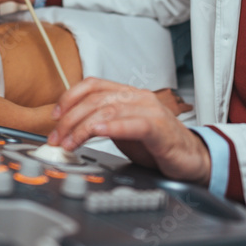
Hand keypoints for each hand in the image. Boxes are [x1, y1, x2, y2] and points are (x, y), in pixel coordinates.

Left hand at [48, 77, 210, 184]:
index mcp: (127, 94)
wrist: (191, 160)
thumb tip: (69, 130)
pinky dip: (112, 126)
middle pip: (95, 99)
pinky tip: (97, 132)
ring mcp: (150, 111)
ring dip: (82, 128)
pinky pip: (133, 123)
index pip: (93, 85)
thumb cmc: (157, 145)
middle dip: (70, 119)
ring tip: (69, 142)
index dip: (69, 97)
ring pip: (108, 111)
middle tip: (57, 138)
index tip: (54, 116)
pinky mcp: (159, 129)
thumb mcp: (122, 131)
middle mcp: (138, 97)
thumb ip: (100, 124)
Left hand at [153, 88, 192, 115]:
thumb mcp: (168, 119)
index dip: (189, 107)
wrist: (145, 104)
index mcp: (177, 108)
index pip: (187, 107)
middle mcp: (174, 100)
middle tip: (177, 106)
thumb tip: (173, 119)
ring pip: (175, 95)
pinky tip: (165, 97)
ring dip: (173, 98)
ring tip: (170, 101)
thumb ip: (173, 116)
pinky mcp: (164, 90)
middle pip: (180, 100)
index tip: (190, 107)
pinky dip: (168, 94)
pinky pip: (169, 91)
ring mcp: (169, 94)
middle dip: (179, 103)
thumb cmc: (154, 113)